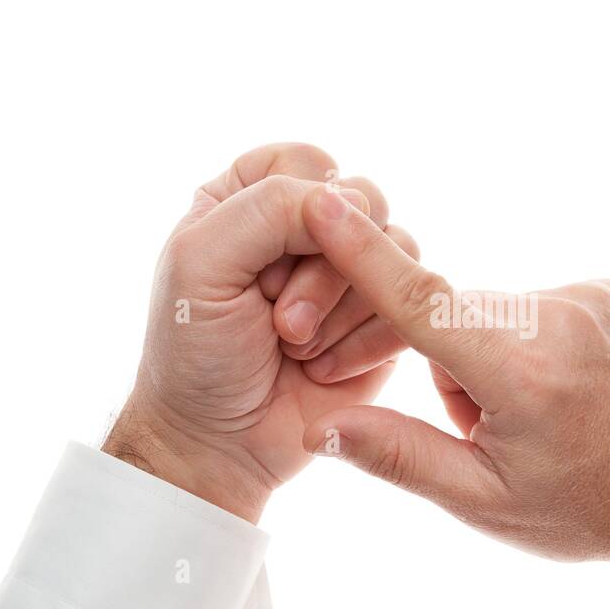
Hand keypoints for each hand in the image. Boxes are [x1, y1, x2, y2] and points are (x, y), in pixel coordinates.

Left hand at [103, 143, 417, 521]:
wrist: (221, 444)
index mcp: (251, 198)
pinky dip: (369, 340)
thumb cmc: (196, 355)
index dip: (297, 212)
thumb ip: (272, 207)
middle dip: (323, 272)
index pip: (307, 164)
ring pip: (394, 251)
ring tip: (300, 350)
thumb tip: (354, 201)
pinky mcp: (384, 319)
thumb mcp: (203, 263)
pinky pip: (413, 301)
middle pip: (362, 205)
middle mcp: (305, 229)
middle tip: (283, 326)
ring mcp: (349, 274)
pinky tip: (327, 369)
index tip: (260, 267)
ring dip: (344, 311)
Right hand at [297, 189, 609, 580]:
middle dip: (453, 365)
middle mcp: (559, 319)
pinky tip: (570, 387)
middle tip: (500, 427)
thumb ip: (398, 455)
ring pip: (494, 310)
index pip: (422, 303)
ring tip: (544, 411)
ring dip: (494, 354)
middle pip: (454, 315)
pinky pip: (536, 303)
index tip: (323, 202)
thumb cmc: (585, 507)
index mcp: (522, 374)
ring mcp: (592, 297)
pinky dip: (533, 340)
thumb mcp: (483, 500)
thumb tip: (319, 427)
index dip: (365, 255)